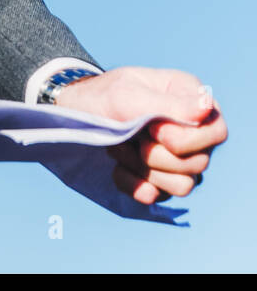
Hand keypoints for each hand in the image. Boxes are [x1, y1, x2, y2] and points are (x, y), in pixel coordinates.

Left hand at [55, 67, 225, 204]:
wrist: (75, 113)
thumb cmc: (103, 96)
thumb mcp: (128, 94)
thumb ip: (166, 104)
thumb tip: (207, 107)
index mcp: (192, 103)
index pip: (217, 132)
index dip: (186, 139)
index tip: (153, 129)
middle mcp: (193, 133)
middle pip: (199, 164)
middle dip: (156, 155)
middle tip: (128, 136)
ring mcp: (179, 159)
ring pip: (183, 185)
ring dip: (143, 169)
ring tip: (119, 147)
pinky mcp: (161, 179)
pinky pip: (157, 196)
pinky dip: (132, 183)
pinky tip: (117, 166)